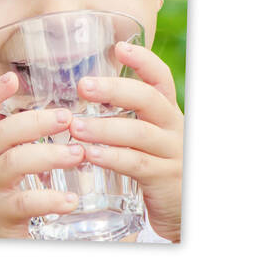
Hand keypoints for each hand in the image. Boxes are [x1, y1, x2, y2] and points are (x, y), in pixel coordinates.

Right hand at [0, 71, 85, 238]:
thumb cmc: (16, 212)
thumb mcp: (20, 178)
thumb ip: (38, 153)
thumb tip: (77, 124)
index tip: (12, 76)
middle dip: (33, 121)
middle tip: (67, 118)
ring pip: (12, 163)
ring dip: (48, 154)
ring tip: (80, 154)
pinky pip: (23, 202)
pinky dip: (48, 198)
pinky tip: (70, 199)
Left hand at [71, 41, 182, 241]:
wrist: (182, 209)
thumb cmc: (152, 165)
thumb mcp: (142, 137)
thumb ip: (120, 116)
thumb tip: (74, 93)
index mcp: (165, 112)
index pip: (160, 79)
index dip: (143, 61)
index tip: (119, 47)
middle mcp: (173, 127)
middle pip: (148, 99)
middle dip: (115, 89)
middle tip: (82, 85)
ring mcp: (172, 152)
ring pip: (139, 132)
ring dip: (104, 127)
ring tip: (74, 126)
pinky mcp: (165, 178)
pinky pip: (137, 163)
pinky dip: (112, 157)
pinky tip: (89, 154)